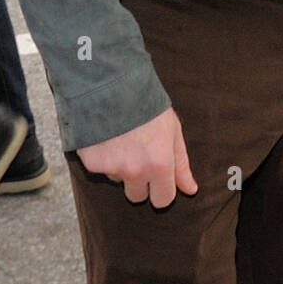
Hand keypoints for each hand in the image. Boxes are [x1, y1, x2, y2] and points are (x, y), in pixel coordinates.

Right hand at [76, 107, 197, 207]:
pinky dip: (103, 156)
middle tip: (138, 156)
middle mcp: (136, 171)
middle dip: (139, 183)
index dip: (162, 190)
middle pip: (137, 196)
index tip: (159, 179)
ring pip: (118, 180)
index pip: (163, 200)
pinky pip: (100, 168)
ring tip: (122, 139)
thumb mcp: (172, 130)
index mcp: (160, 164)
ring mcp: (112, 168)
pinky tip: (106, 135)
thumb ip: (181, 164)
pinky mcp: (92, 162)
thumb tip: (190, 190)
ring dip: (120, 167)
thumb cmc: (147, 105)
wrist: (113, 84)